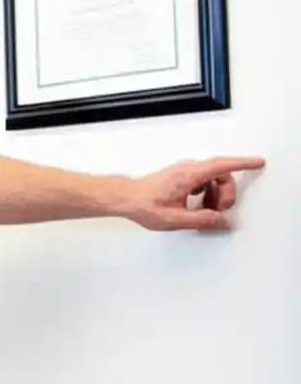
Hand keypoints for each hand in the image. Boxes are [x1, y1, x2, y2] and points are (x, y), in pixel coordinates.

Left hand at [126, 156, 264, 230]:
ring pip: (212, 179)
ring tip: (205, 212)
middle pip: (220, 174)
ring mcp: (183, 171)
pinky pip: (202, 182)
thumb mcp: (176, 219)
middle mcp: (187, 169)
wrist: (125, 198)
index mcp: (189, 175)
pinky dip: (206, 193)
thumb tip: (222, 220)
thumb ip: (202, 220)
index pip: (222, 165)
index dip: (242, 163)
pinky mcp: (180, 177)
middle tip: (220, 211)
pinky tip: (198, 207)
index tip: (257, 162)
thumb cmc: (144, 204)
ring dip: (215, 195)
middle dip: (226, 193)